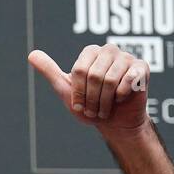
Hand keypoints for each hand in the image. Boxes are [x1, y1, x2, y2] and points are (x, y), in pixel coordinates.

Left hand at [29, 43, 149, 134]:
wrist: (115, 123)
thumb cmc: (91, 105)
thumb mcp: (66, 90)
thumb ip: (50, 71)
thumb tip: (31, 54)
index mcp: (90, 52)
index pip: (79, 71)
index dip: (79, 93)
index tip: (80, 104)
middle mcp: (109, 50)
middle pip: (94, 75)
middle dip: (92, 99)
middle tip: (95, 109)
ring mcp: (127, 57)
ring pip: (111, 79)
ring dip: (106, 101)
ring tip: (106, 108)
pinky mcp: (142, 68)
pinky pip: (129, 79)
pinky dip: (122, 95)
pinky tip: (122, 98)